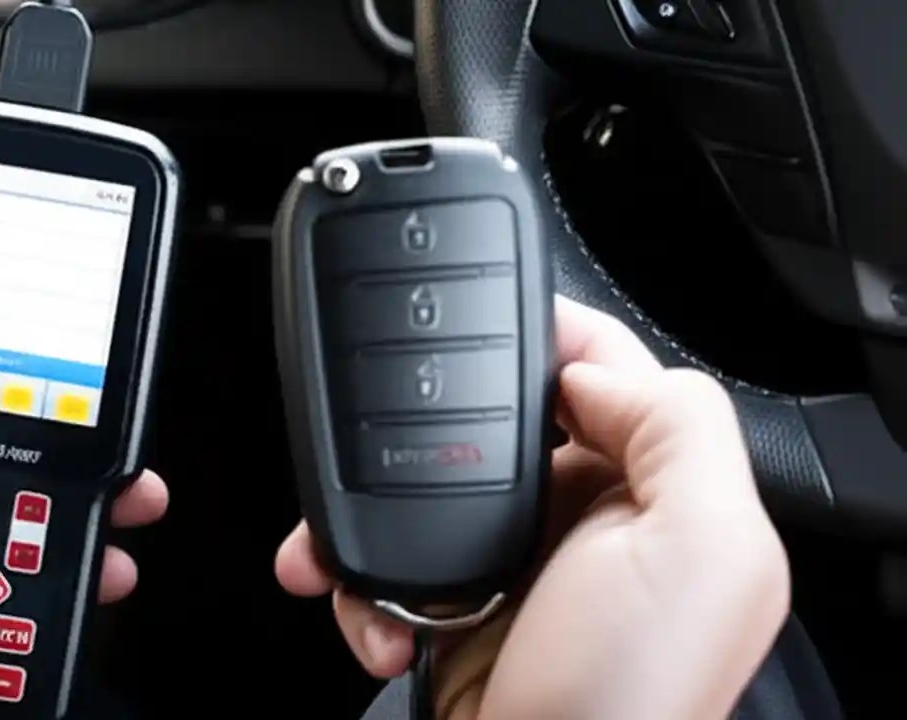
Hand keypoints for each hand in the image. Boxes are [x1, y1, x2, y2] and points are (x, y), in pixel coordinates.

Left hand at [0, 276, 169, 719]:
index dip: (20, 396)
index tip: (70, 384)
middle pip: (10, 474)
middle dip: (80, 465)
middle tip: (123, 466)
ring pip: (29, 539)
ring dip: (89, 527)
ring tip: (123, 520)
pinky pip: (19, 607)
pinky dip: (64, 597)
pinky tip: (89, 583)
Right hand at [275, 297, 789, 719]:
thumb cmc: (625, 704)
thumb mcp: (701, 549)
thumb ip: (674, 427)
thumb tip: (590, 369)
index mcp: (656, 493)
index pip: (600, 371)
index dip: (538, 337)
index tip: (470, 328)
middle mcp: (589, 525)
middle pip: (493, 425)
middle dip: (423, 431)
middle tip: (375, 444)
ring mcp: (519, 570)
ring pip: (428, 488)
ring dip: (370, 510)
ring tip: (333, 546)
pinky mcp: (459, 612)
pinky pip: (394, 560)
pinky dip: (362, 582)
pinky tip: (369, 614)